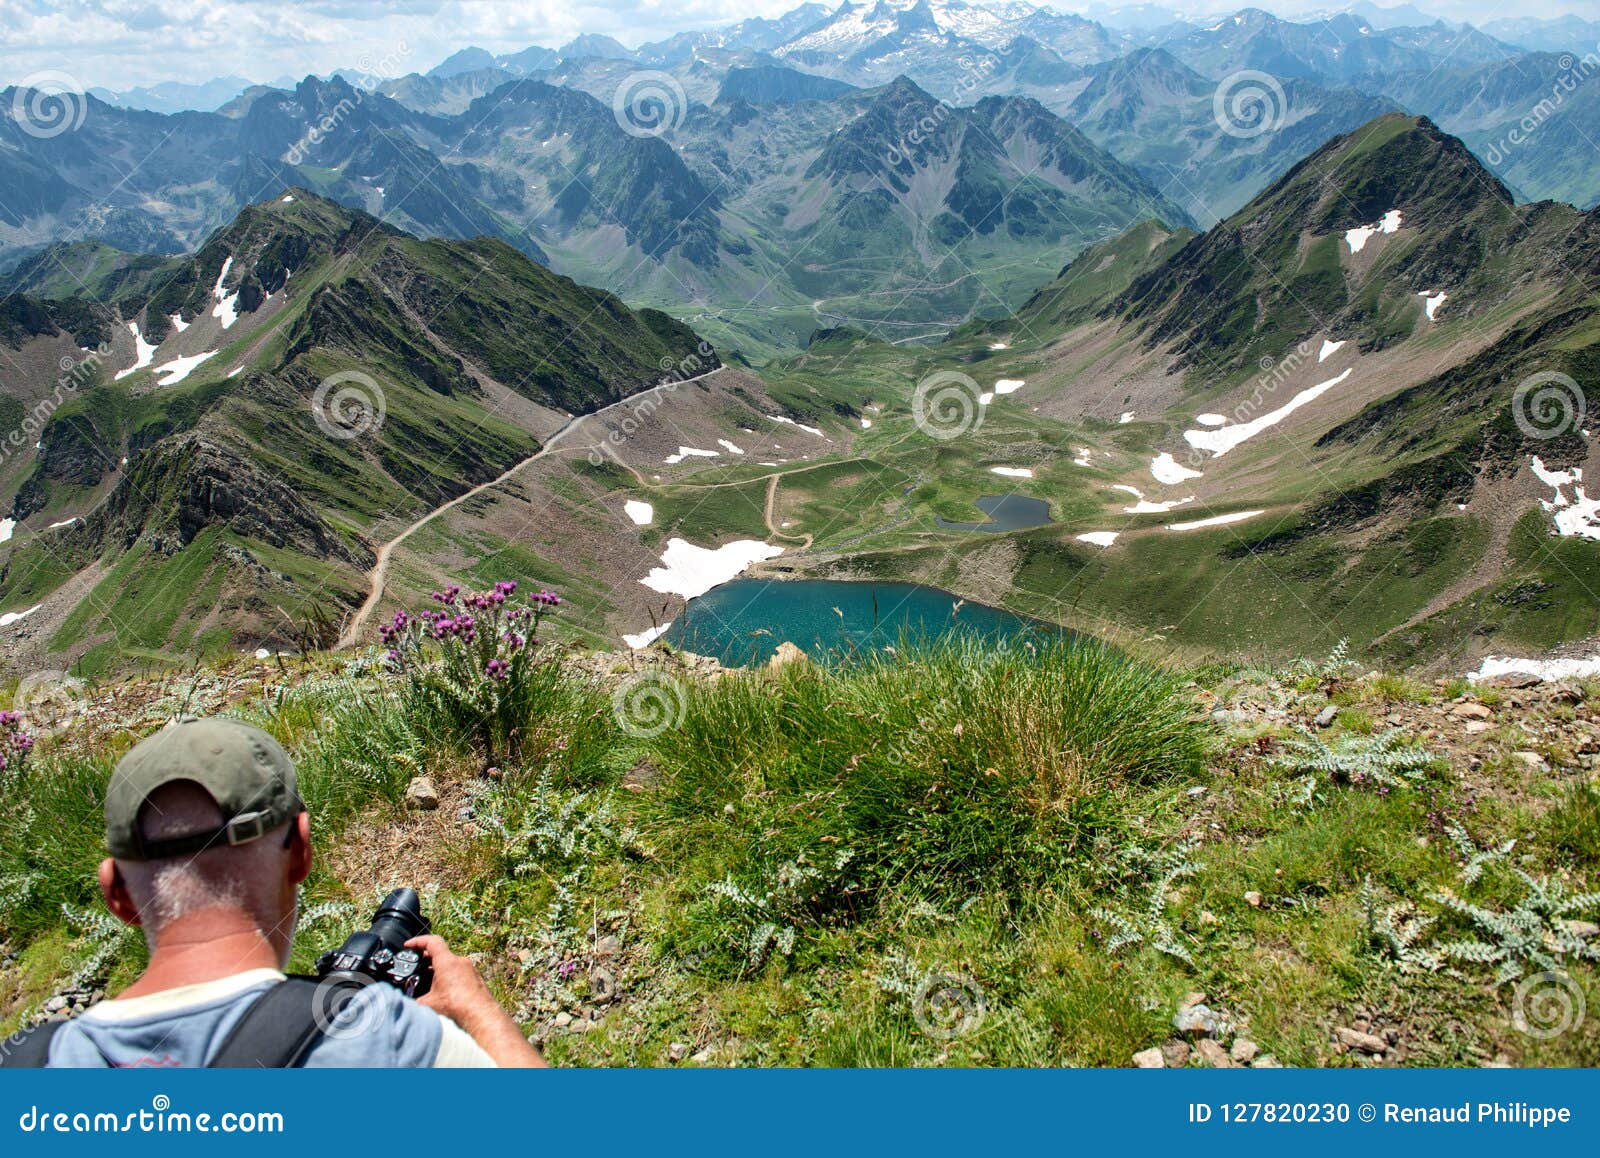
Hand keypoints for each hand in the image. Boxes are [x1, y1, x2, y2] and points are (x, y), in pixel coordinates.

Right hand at [406, 934, 545, 1066]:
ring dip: (438, 968)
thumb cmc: (457, 1007)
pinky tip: (443, 989)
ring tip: (428, 979)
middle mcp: (460, 961)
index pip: (431, 941)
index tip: (408, 945)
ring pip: (450, 962)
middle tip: (415, 963)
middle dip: (426, 957)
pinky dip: (449, 975)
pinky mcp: (475, 978)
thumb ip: (414, 1001)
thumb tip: (404, 1003)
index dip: (417, 941)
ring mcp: (470, 969)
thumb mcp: (428, 1004)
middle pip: (440, 952)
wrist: (481, 1015)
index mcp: (447, 962)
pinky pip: (459, 971)